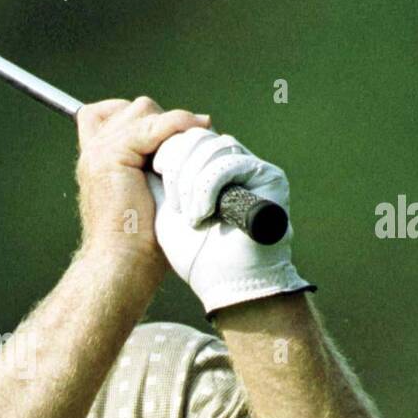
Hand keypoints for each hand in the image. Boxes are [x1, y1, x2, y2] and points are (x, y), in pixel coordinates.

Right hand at [74, 97, 210, 285]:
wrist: (122, 264)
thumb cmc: (141, 244)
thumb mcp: (151, 198)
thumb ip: (158, 169)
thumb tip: (195, 140)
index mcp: (97, 160)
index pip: (111, 113)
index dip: (144, 118)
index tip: (172, 139)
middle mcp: (93, 151)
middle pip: (135, 107)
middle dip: (166, 121)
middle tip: (190, 145)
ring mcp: (99, 152)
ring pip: (144, 110)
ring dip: (174, 124)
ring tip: (193, 146)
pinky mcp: (112, 156)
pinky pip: (153, 125)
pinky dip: (178, 125)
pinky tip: (195, 134)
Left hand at [149, 126, 314, 315]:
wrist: (221, 282)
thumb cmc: (193, 251)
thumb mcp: (166, 205)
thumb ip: (161, 172)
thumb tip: (147, 142)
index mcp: (208, 164)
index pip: (183, 135)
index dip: (166, 151)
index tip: (156, 176)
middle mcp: (232, 160)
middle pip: (195, 135)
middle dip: (175, 167)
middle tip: (175, 204)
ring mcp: (252, 167)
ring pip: (210, 146)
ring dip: (191, 182)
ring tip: (190, 216)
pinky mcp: (269, 177)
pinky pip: (228, 163)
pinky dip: (207, 189)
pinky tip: (202, 215)